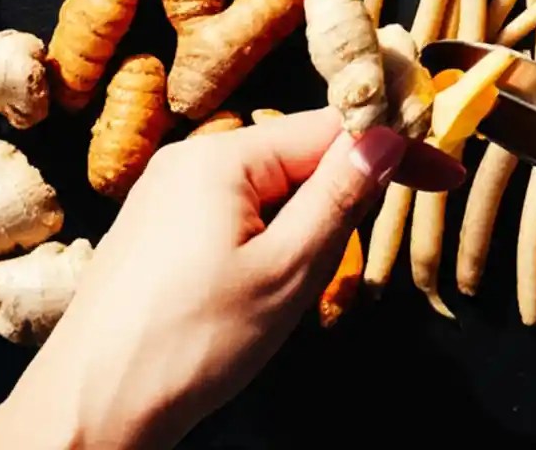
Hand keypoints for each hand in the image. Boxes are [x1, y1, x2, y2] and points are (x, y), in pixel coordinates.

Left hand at [0, 107, 463, 447]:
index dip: (392, 150)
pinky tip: (246, 305)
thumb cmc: (188, 344)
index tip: (445, 173)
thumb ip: (340, 198)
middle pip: (296, 162)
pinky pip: (231, 223)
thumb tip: (385, 135)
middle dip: (335, 210)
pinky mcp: (155, 234)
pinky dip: (263, 253)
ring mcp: (166, 198)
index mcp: (221, 158)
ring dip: (298, 240)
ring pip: (266, 199)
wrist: (90, 406)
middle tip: (335, 276)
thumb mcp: (286, 272)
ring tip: (275, 307)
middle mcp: (189, 162)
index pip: (328, 129)